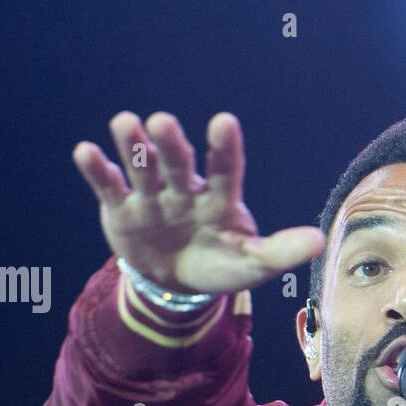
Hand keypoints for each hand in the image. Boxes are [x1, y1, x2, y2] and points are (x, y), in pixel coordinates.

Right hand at [72, 110, 325, 293]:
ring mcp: (152, 196)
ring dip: (133, 145)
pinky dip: (97, 169)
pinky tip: (85, 151)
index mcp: (219, 198)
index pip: (225, 168)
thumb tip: (321, 242)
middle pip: (179, 162)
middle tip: (163, 123)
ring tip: (125, 123)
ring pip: (142, 166)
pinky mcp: (121, 208)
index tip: (223, 122)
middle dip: (171, 144)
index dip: (224, 148)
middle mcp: (185, 189)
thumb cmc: (220, 264)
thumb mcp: (252, 265)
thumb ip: (281, 251)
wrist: (177, 283)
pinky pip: (109, 186)